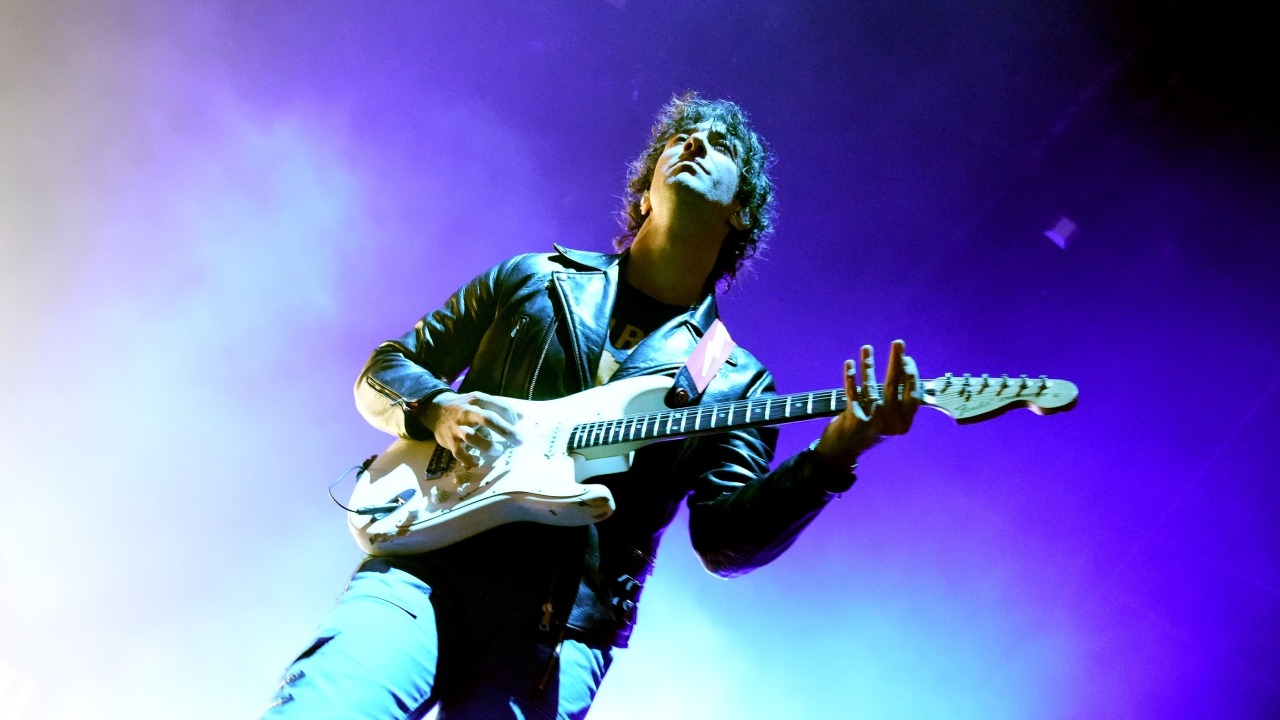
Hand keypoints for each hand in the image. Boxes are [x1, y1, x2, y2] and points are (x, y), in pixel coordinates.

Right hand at [419, 391, 521, 467]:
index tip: (519, 426)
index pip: (501, 406)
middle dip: (505, 430)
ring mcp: (457, 427)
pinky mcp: (449, 441)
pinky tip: (477, 461)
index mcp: (478, 399)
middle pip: (488, 419)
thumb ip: (500, 407)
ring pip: (472, 437)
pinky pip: (460, 453)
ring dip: (487, 445)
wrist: (435, 410)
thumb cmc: (465, 408)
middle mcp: (467, 411)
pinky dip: (470, 459)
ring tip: (497, 450)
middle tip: (519, 440)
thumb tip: (522, 416)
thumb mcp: (480, 401)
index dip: (513, 417)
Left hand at [814, 340, 920, 467]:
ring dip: (868, 365)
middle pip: (894, 386)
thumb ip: (898, 401)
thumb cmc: (869, 430)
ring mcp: (873, 421)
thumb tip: (905, 370)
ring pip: (871, 387)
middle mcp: (891, 422)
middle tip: (898, 342)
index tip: (907, 358)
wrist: (844, 452)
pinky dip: (850, 378)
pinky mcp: (854, 420)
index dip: (911, 374)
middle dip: (896, 361)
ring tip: (866, 347)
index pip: (913, 394)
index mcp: (904, 423)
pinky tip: (849, 363)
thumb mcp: (889, 420)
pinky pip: (853, 394)